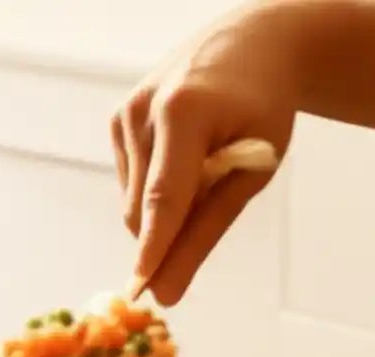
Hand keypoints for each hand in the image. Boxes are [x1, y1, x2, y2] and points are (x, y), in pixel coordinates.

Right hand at [112, 3, 298, 305]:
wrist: (246, 46)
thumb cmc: (260, 108)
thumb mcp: (254, 169)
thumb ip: (207, 230)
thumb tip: (166, 292)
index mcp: (187, 112)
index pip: (165, 195)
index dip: (155, 247)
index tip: (145, 289)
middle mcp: (143, 110)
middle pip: (140, 208)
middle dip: (165, 234)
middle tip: (209, 216)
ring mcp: (123, 114)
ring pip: (130, 201)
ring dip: (163, 210)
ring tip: (203, 168)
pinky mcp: (114, 120)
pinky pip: (127, 182)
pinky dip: (153, 188)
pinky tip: (182, 158)